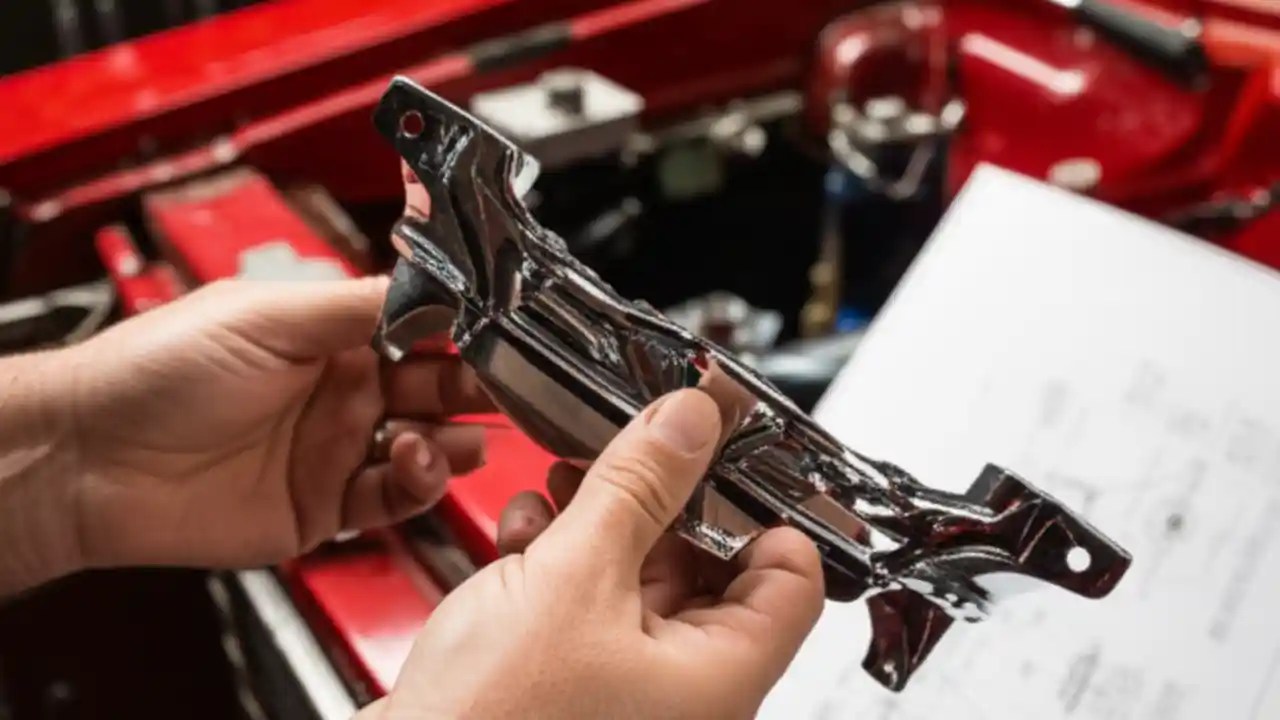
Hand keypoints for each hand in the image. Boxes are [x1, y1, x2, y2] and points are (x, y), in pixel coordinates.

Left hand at [62, 276, 490, 572]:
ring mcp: (332, 452)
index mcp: (329, 336)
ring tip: (473, 435)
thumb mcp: (270, 316)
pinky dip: (419, 485)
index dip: (464, 333)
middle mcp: (339, 392)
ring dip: (455, 440)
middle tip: (512, 389)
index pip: (419, 329)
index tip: (505, 336)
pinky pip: (391, 500)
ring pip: (423, 448)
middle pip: (432, 389)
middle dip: (476, 387)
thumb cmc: (156, 371)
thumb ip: (359, 305)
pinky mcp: (322, 509)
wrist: (91, 459)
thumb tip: (433, 287)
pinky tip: (420, 463)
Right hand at [365, 389, 825, 718]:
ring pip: (642, 574)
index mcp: (718, 677)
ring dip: (604, 518)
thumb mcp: (575, 576)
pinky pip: (594, 601)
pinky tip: (528, 532)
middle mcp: (685, 689)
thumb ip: (639, 487)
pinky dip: (565, 557)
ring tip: (565, 481)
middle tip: (636, 447)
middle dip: (663, 498)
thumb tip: (692, 423)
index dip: (764, 506)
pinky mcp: (575, 678)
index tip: (727, 451)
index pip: (791, 577)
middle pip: (710, 564)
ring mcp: (628, 684)